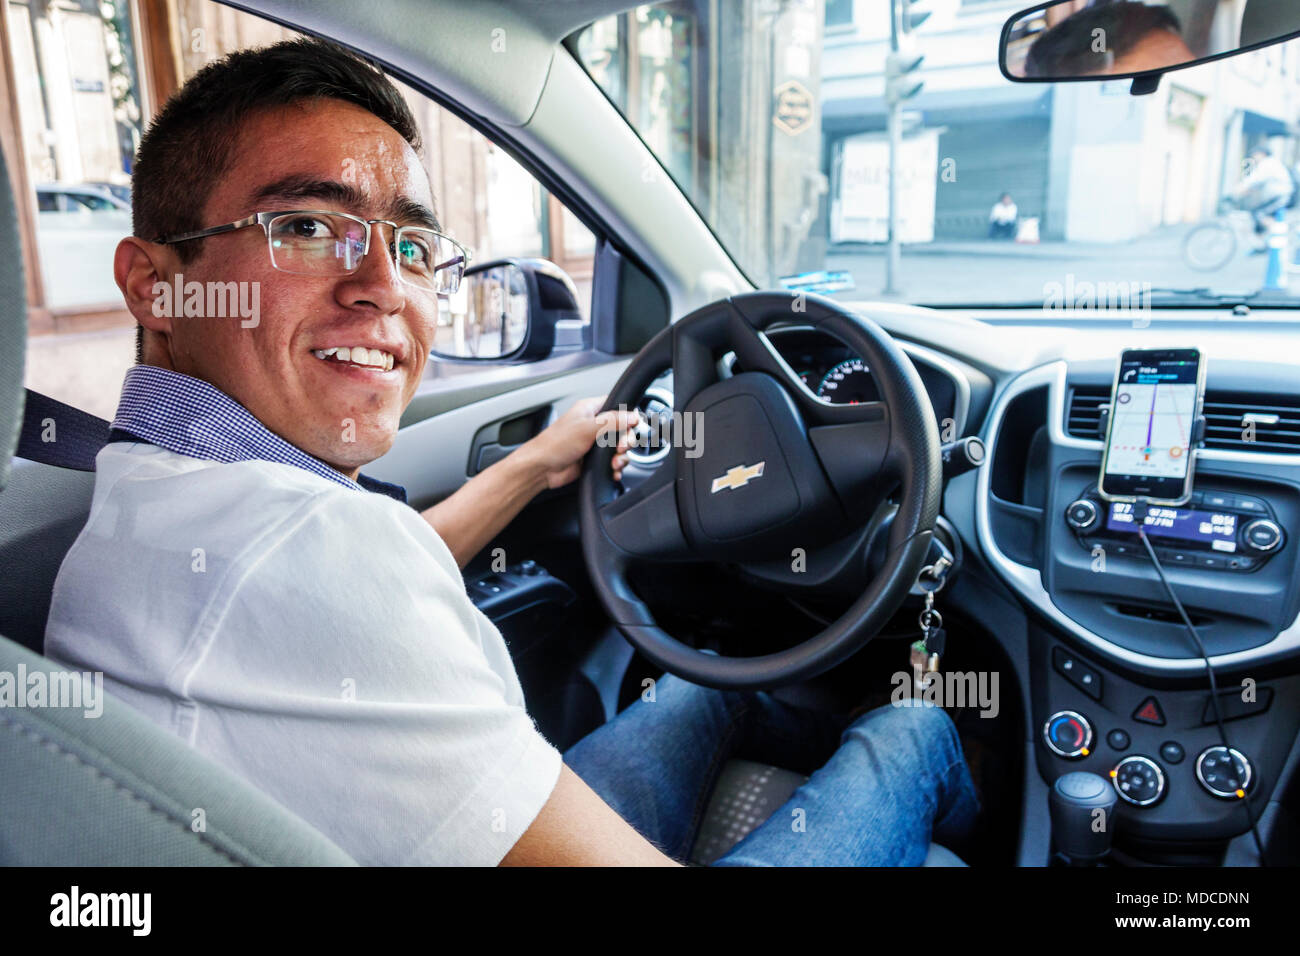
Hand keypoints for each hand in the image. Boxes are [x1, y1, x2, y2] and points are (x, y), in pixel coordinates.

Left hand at [521, 396, 641, 489]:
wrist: (541, 468)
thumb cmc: (554, 444)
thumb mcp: (587, 428)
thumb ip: (613, 420)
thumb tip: (632, 416)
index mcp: (590, 410)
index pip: (617, 406)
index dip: (628, 415)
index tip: (632, 426)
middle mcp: (594, 425)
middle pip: (624, 429)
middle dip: (627, 440)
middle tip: (621, 447)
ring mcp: (595, 443)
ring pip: (620, 447)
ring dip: (622, 457)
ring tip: (614, 462)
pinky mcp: (595, 459)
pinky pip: (614, 462)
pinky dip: (616, 468)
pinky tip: (613, 471)